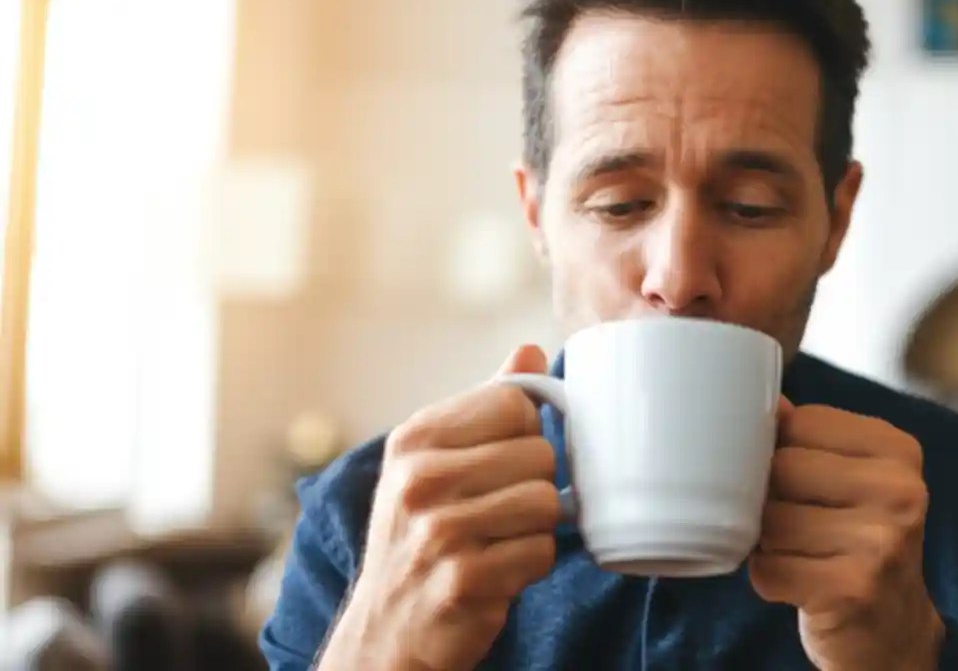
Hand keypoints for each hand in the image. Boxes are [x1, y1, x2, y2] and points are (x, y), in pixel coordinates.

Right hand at [319, 346, 559, 670]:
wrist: (386, 630)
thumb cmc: (420, 536)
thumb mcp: (435, 461)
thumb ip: (486, 406)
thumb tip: (530, 350)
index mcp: (414, 439)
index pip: (515, 403)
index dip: (525, 433)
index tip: (502, 462)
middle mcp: (419, 479)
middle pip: (539, 451)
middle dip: (534, 485)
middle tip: (498, 512)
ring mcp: (438, 531)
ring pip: (547, 502)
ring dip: (536, 528)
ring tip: (499, 541)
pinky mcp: (463, 580)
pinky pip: (542, 553)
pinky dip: (531, 567)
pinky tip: (498, 573)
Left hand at [749, 398, 943, 670]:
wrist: (893, 629)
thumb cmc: (859, 541)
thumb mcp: (849, 479)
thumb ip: (809, 437)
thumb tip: (767, 402)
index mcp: (899, 451)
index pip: (800, 422)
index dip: (781, 452)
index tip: (804, 482)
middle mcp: (902, 492)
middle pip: (782, 468)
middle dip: (772, 499)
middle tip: (799, 524)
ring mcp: (882, 543)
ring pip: (771, 521)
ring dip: (769, 542)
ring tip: (802, 554)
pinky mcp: (853, 590)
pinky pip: (768, 569)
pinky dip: (769, 579)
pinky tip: (800, 583)